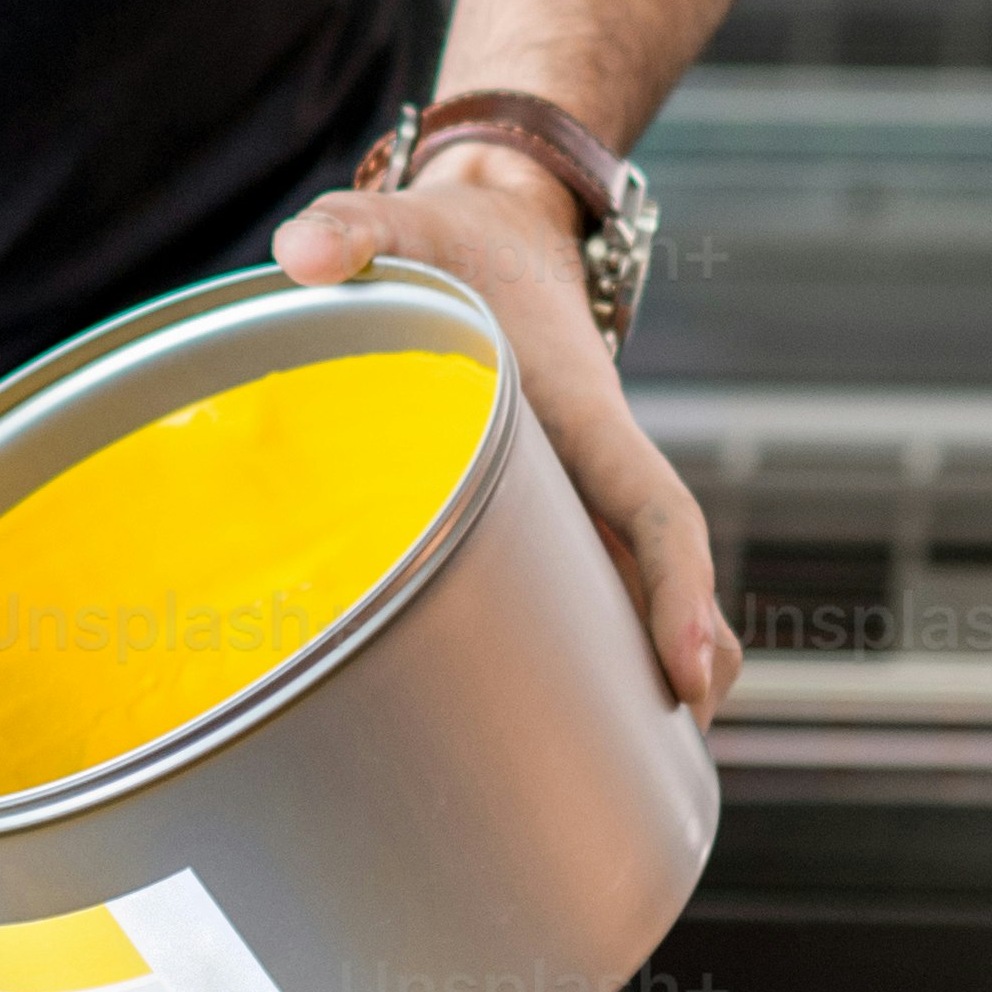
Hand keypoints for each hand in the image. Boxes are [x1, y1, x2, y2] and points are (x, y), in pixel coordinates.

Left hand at [275, 151, 742, 708]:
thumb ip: (357, 229)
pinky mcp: (556, 500)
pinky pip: (590, 575)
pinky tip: (560, 713)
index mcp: (584, 412)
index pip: (656, 511)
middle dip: (684, 657)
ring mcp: (582, 487)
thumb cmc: (458, 237)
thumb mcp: (410, 223)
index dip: (679, 592)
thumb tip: (300, 254)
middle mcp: (600, 462)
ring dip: (643, 663)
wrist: (508, 225)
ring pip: (634, 584)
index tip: (691, 672)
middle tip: (676, 746)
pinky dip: (596, 641)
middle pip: (664, 573)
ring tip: (624, 768)